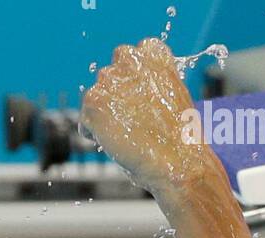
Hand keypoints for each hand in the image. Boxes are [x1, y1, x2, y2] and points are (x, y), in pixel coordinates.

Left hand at [81, 38, 210, 194]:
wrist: (176, 158)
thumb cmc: (179, 135)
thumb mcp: (173, 95)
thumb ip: (151, 84)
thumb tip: (132, 95)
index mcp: (153, 53)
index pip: (133, 54)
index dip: (132, 80)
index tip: (137, 98)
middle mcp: (129, 59)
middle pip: (109, 76)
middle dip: (114, 96)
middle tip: (128, 122)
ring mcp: (109, 80)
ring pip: (95, 97)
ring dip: (104, 115)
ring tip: (124, 134)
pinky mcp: (94, 102)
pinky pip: (85, 120)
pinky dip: (94, 134)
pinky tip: (113, 144)